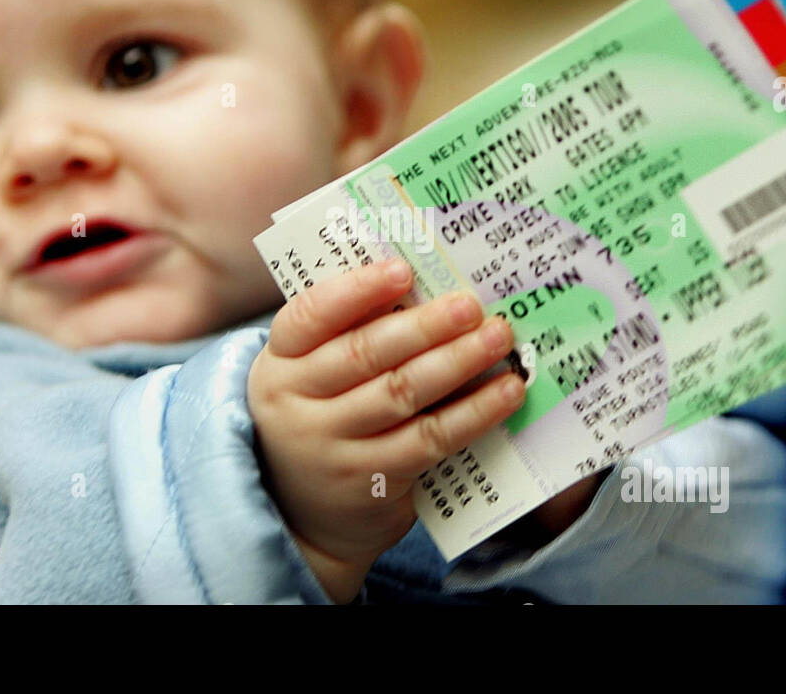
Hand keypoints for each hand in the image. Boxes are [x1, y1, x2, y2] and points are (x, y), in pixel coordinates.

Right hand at [247, 258, 525, 602]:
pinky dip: (473, 413)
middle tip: (471, 306)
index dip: (357, 290)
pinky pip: (429, 439)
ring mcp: (331, 447)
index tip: (403, 270)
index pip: (310, 315)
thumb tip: (427, 289)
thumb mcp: (311, 375)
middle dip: (425, 326)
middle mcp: (295, 403)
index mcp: (280, 361)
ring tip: (496, 339)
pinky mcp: (371, 482)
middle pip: (365, 353)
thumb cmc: (320, 419)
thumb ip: (349, 335)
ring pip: (401, 394)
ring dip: (456, 362)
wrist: (300, 515)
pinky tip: (505, 392)